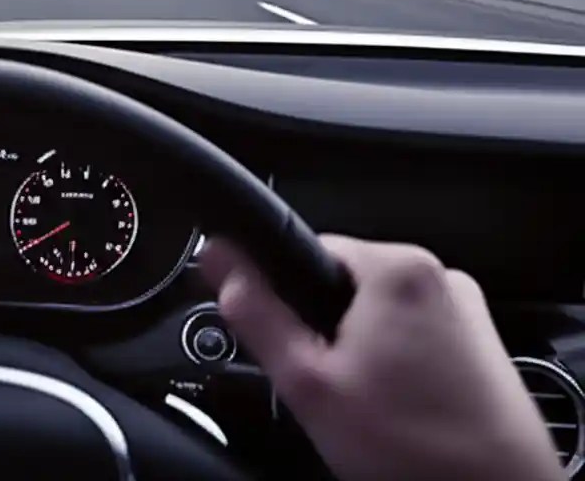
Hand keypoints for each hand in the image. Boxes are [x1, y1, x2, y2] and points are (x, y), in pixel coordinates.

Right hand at [200, 234, 563, 480]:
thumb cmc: (414, 449)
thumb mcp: (308, 382)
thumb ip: (256, 313)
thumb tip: (218, 259)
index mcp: (397, 268)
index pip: (306, 247)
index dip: (280, 295)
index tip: (283, 339)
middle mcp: (439, 276)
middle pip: (343, 284)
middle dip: (323, 331)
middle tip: (327, 385)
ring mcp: (466, 311)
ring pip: (376, 316)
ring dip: (359, 352)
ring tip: (367, 405)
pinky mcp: (479, 345)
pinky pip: (412, 337)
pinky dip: (394, 367)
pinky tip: (396, 410)